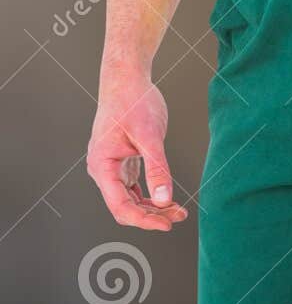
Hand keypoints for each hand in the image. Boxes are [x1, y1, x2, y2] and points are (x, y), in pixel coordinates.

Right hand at [86, 75, 188, 231]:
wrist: (127, 79)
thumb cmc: (134, 101)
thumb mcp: (149, 135)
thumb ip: (157, 168)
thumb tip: (165, 199)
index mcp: (102, 165)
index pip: (120, 205)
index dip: (143, 220)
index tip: (166, 224)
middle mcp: (103, 170)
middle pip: (124, 206)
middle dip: (151, 216)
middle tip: (178, 216)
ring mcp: (112, 167)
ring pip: (130, 199)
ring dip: (152, 208)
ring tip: (177, 211)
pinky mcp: (123, 161)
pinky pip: (134, 187)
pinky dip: (150, 195)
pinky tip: (167, 199)